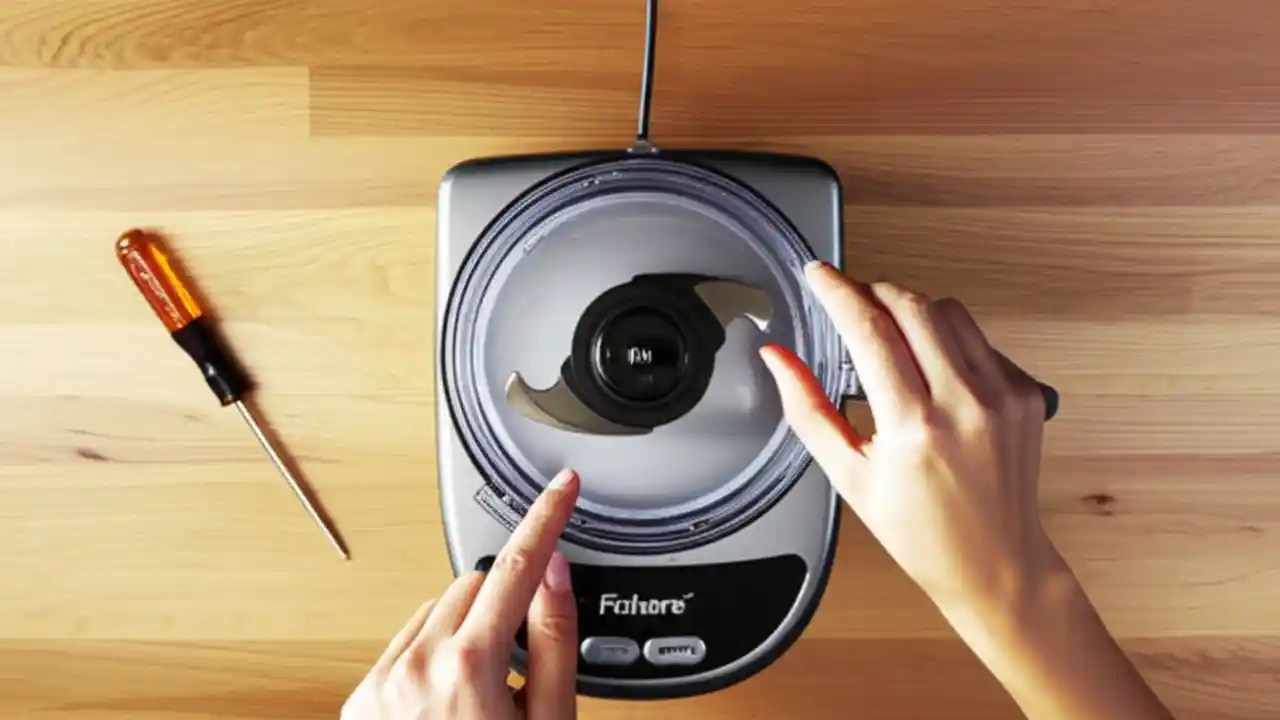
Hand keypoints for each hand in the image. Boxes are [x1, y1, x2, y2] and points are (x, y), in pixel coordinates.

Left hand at [342, 470, 580, 719]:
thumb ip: (554, 641)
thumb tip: (554, 572)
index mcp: (470, 667)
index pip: (516, 569)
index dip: (544, 520)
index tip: (560, 486)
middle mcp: (418, 666)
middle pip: (472, 586)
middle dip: (499, 608)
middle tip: (513, 663)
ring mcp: (383, 681)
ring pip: (436, 612)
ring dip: (462, 633)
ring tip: (476, 694)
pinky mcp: (362, 698)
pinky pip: (404, 644)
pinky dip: (428, 658)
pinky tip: (444, 701)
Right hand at [762, 263, 1173, 718]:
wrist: (995, 563)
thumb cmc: (919, 530)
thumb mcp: (848, 475)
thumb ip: (808, 409)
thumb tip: (776, 358)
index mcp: (913, 426)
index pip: (870, 329)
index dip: (838, 290)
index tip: (818, 273)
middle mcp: (964, 403)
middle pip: (912, 304)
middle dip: (873, 290)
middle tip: (849, 299)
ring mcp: (1003, 395)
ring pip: (950, 312)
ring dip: (912, 309)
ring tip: (889, 334)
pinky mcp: (1027, 393)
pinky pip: (980, 339)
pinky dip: (949, 338)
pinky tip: (932, 369)